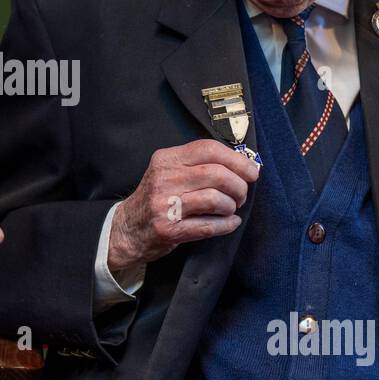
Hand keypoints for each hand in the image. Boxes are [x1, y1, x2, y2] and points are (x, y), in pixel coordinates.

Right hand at [107, 139, 258, 273]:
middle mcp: (164, 179)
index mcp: (166, 159)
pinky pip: (209, 226)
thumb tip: (243, 164)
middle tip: (240, 195)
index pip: (209, 149)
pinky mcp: (169, 229)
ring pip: (215, 200)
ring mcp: (165, 205)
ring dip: (231, 206)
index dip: (237, 159)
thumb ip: (198, 164)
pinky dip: (226, 225)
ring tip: (230, 209)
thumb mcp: (169, 171)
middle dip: (238, 186)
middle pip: (217, 174)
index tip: (251, 171)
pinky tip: (229, 223)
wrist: (126, 228)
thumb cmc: (157, 198)